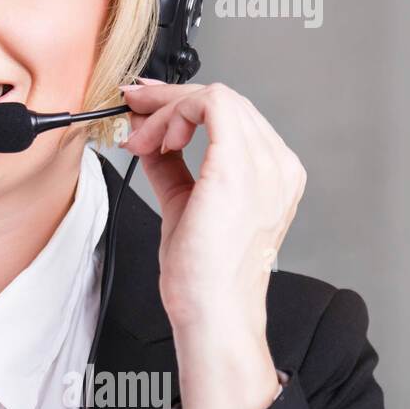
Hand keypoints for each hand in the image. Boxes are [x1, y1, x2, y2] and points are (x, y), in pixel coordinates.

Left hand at [117, 78, 305, 408]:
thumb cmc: (202, 277)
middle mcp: (277, 166)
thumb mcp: (183, 206)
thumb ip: (172, 169)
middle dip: (169, 101)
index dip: (183, 107)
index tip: (146, 110)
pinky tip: (156, 140)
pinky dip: (175, 113)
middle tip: (132, 113)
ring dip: (167, 109)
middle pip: (226, 101)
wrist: (211, 310)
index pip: (231, 118)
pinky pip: (212, 105)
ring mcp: (265, 163)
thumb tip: (150, 141)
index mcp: (271, 176)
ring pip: (217, 97)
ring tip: (140, 137)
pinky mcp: (240, 166)